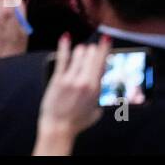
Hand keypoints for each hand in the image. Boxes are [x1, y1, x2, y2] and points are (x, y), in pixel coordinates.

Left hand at [34, 34, 112, 154]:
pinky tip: (66, 37)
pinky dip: (65, 46)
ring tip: (82, 49)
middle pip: (92, 57)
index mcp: (96, 89)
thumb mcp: (96, 110)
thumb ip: (99, 96)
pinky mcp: (58, 79)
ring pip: (79, 56)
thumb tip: (100, 85)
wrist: (59, 127)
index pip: (102, 63)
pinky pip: (63, 59)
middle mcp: (85, 82)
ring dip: (82, 50)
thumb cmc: (77, 121)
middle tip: (92, 48)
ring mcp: (71, 79)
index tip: (106, 40)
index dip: (104, 50)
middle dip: (93, 50)